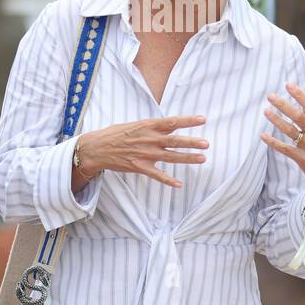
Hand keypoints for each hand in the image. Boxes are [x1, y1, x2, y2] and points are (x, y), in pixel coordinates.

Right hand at [73, 115, 208, 188]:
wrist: (97, 148)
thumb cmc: (116, 134)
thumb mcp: (136, 125)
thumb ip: (153, 127)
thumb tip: (171, 126)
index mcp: (148, 126)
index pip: (172, 121)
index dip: (188, 120)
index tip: (203, 119)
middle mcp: (149, 139)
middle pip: (175, 140)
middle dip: (192, 142)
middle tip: (206, 144)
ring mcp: (145, 154)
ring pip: (170, 157)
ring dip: (187, 159)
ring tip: (202, 159)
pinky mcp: (139, 167)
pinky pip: (157, 175)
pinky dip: (168, 180)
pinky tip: (179, 184)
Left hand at [260, 83, 304, 205]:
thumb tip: (302, 102)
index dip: (300, 95)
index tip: (288, 85)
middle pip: (299, 116)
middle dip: (284, 105)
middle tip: (271, 96)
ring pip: (290, 131)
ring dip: (277, 120)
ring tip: (266, 111)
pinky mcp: (303, 160)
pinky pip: (285, 149)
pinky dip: (273, 142)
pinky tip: (263, 135)